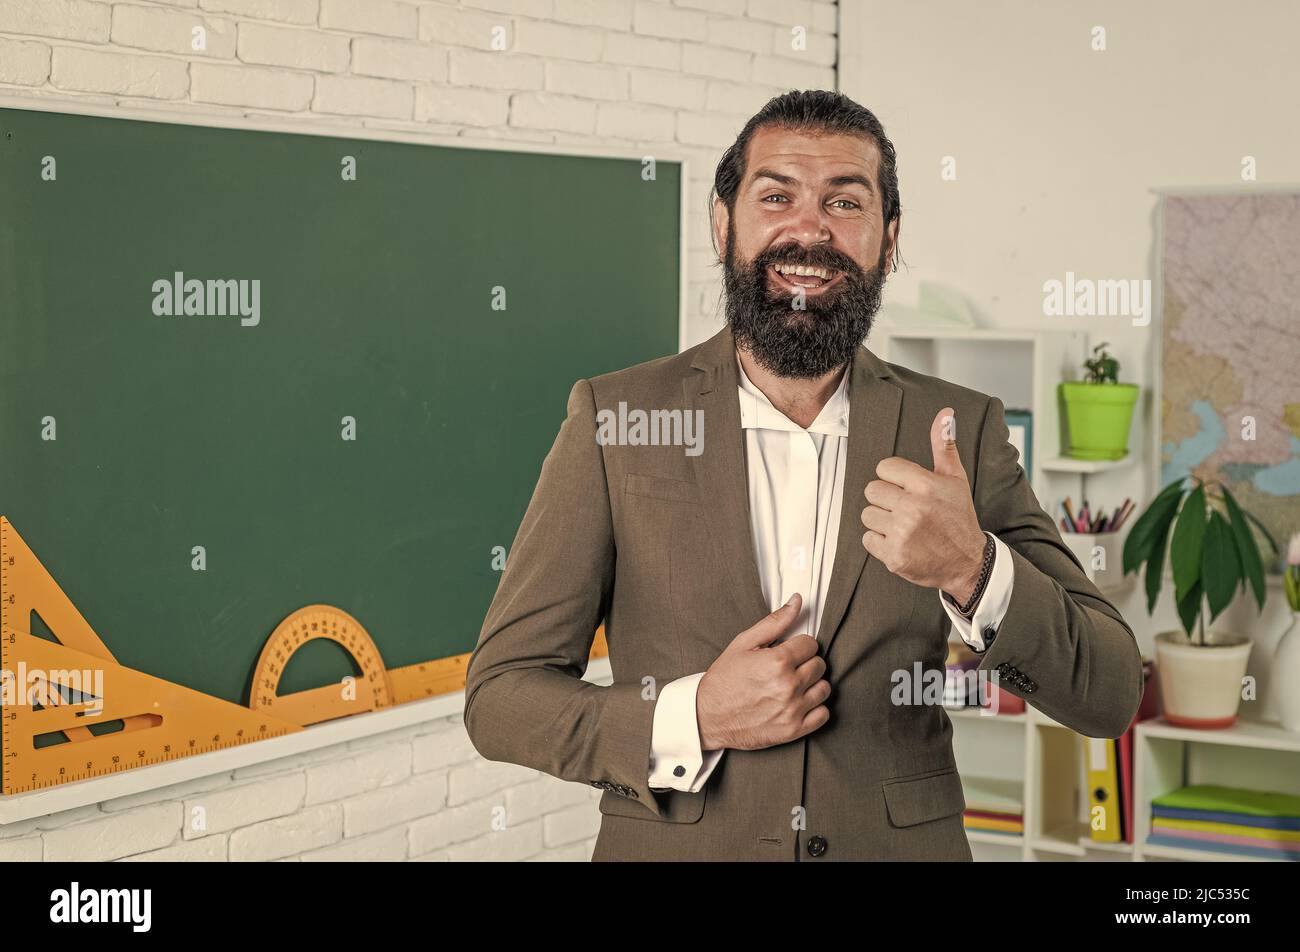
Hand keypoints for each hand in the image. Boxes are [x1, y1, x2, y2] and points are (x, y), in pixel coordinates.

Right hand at [696, 594, 830, 750]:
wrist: (707, 717)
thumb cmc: (724, 679)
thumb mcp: (743, 643)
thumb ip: (774, 622)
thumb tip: (797, 601)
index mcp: (777, 661)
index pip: (811, 644)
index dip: (799, 645)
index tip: (788, 652)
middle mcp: (788, 686)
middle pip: (819, 664)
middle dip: (806, 663)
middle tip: (788, 668)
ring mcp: (793, 710)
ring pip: (824, 688)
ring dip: (812, 684)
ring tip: (793, 685)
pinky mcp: (794, 730)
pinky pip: (823, 715)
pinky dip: (815, 708)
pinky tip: (799, 703)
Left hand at [860, 407, 986, 603]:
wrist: (968, 562)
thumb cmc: (959, 516)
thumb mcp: (955, 479)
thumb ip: (944, 445)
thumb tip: (945, 414)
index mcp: (926, 485)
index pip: (884, 467)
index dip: (893, 477)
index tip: (906, 487)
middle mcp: (913, 508)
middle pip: (872, 490)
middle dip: (885, 498)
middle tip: (904, 508)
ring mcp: (902, 533)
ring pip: (867, 515)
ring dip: (881, 520)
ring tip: (903, 525)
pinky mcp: (894, 556)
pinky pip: (867, 539)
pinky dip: (879, 542)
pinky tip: (900, 541)